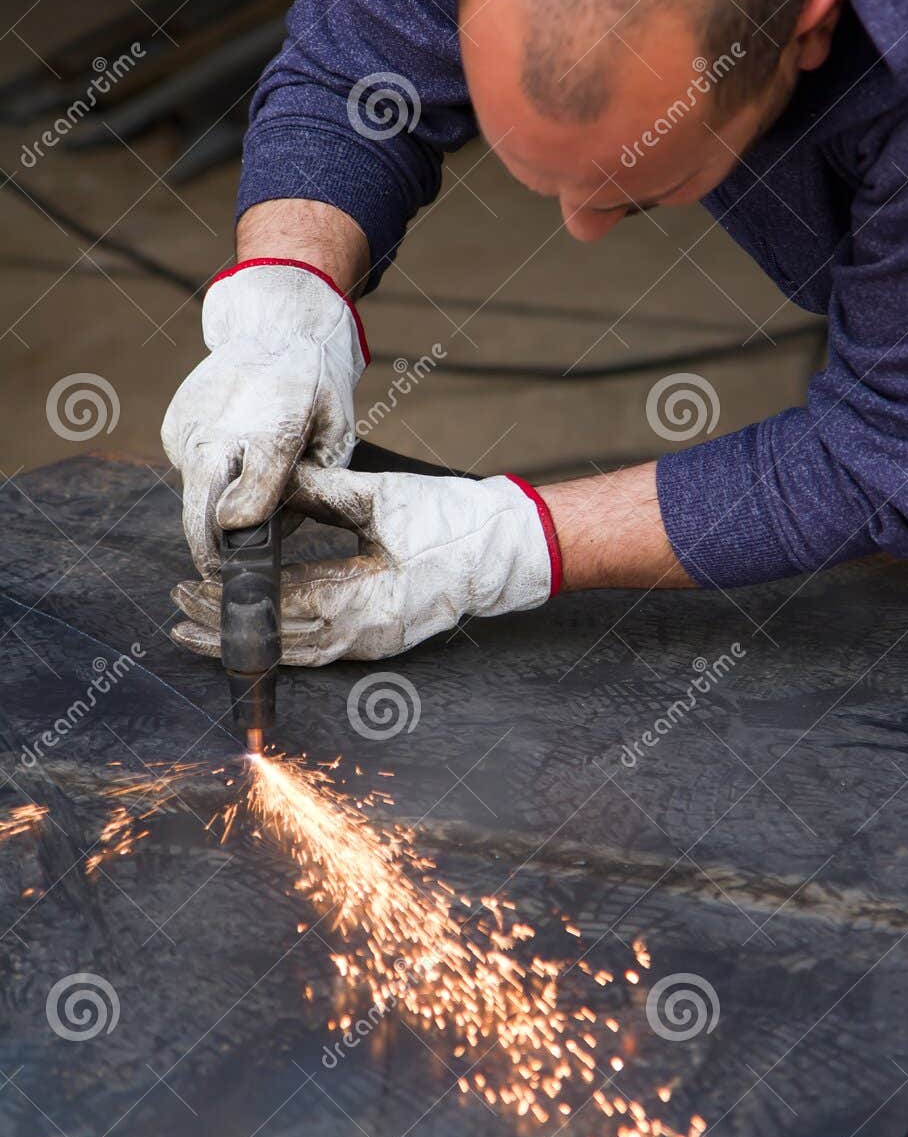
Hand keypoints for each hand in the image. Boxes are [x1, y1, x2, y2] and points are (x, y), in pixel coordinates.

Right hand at [161, 260, 367, 576]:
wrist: (273, 327)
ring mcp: (191, 426)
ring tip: (244, 493)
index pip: (250, 497)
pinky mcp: (173, 425)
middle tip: (222, 575)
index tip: (246, 560)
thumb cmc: (315, 388)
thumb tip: (276, 530)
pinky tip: (230, 456)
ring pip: (194, 492)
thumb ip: (312, 485)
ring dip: (213, 508)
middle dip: (210, 548)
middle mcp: (223, 428)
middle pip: (203, 506)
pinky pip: (187, 470)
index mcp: (275, 430)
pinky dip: (207, 476)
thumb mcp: (335, 434)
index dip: (246, 534)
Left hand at [170, 462, 560, 664]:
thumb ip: (320, 493)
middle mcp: (363, 632)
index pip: (283, 601)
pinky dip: (277, 645)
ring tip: (196, 634)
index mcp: (365, 597)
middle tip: (177, 609)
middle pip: (279, 637)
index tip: (193, 583)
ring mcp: (370, 644)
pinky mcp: (374, 641)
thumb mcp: (381, 497)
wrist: (501, 550)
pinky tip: (251, 638)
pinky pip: (315, 651)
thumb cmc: (449, 521)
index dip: (234, 595)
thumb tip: (266, 483)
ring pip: (293, 653)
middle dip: (224, 625)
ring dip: (244, 642)